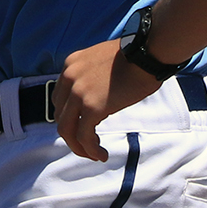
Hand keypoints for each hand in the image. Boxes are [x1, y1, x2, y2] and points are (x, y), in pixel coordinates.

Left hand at [53, 39, 161, 162]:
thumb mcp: (102, 61)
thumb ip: (91, 76)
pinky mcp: (91, 107)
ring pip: (66, 129)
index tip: (81, 126)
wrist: (147, 53)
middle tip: (87, 144)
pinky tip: (102, 154)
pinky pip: (84, 136)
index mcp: (71, 65)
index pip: (59, 98)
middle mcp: (69, 78)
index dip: (69, 116)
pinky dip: (90, 149)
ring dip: (79, 147)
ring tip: (94, 154)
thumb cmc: (135, 56)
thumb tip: (97, 96)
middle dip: (72, 134)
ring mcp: (78, 93)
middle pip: (60, 115)